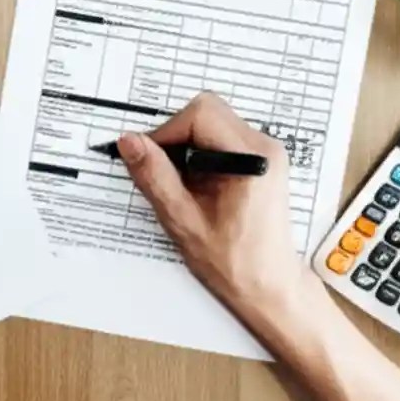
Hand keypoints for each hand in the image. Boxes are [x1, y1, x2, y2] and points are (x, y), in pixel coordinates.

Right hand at [116, 92, 314, 316]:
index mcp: (253, 158)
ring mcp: (264, 152)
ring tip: (181, 188)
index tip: (146, 158)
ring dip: (186, 148)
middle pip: (206, 112)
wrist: (269, 287)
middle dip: (175, 138)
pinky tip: (195, 188)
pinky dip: (198, 156)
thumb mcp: (184, 221)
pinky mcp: (259, 161)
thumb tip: (130, 142)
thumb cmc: (235, 264)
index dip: (165, 132)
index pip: (200, 115)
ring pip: (210, 123)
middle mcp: (264, 147)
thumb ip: (155, 176)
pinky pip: (219, 139)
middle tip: (162, 175)